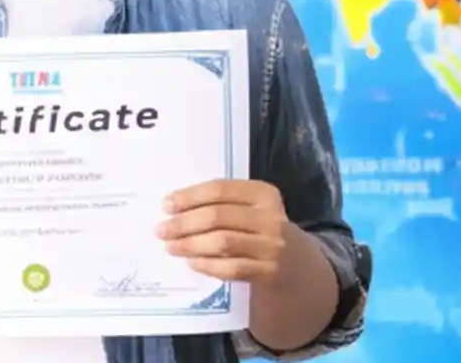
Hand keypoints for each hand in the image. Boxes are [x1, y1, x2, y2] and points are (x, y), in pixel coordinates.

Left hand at [156, 180, 289, 284]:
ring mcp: (272, 246)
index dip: (189, 196)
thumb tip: (174, 208)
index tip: (166, 205)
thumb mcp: (252, 209)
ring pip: (223, 243)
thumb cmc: (262, 229)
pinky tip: (192, 262)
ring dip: (191, 245)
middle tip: (161, 230)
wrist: (299, 263)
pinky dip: (208, 265)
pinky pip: (232, 268)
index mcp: (263, 193)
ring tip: (171, 247)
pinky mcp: (270, 272)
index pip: (220, 189)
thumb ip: (222, 204)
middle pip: (218, 216)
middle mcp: (271, 217)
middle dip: (184, 223)